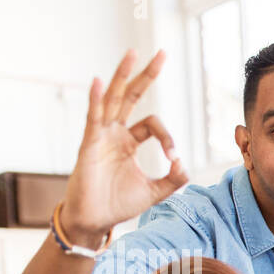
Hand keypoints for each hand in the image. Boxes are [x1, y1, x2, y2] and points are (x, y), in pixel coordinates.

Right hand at [59, 50, 187, 243]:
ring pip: (112, 99)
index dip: (168, 138)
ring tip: (133, 53)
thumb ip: (173, 179)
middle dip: (146, 75)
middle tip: (161, 53)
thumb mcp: (155, 192)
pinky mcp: (89, 144)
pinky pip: (93, 118)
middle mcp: (114, 133)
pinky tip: (98, 81)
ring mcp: (100, 135)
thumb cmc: (119, 204)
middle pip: (131, 96)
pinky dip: (95, 99)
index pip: (153, 126)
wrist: (95, 220)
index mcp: (129, 142)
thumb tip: (185, 164)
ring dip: (123, 75)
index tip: (174, 159)